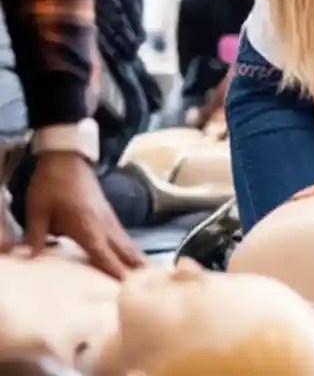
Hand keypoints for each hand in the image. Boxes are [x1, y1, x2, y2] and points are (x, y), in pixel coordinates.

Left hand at [12, 153, 145, 279]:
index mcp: (87, 226)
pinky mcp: (109, 215)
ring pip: (128, 244)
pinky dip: (131, 250)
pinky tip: (133, 257)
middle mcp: (104, 225)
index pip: (104, 255)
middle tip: (154, 286)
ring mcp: (110, 219)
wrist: (67, 158)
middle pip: (125, 252)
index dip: (116, 272)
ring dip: (139, 260)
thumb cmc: (52, 184)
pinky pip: (124, 238)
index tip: (131, 288)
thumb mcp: (37, 209)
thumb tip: (25, 259)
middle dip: (139, 269)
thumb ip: (36, 236)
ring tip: (151, 275)